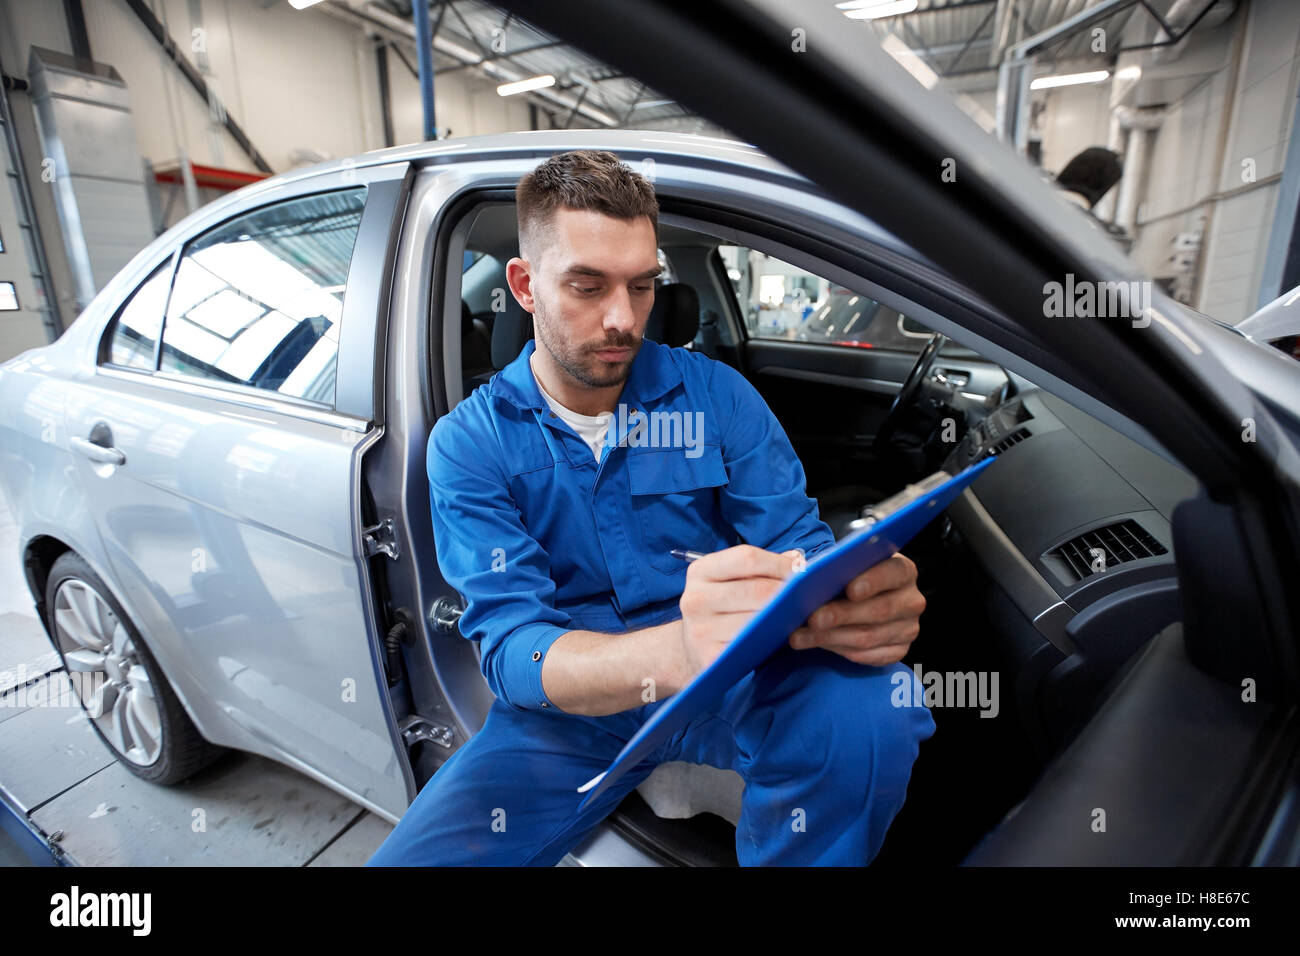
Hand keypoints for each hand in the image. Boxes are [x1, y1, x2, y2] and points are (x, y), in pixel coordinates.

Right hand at [676, 545, 801, 684]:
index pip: (747, 558)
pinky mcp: (711, 657)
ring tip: (803, 614)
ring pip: (758, 619)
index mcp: (701, 571)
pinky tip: (784, 635)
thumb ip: (763, 568)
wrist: (692, 650)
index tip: (803, 572)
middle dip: (789, 592)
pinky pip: (753, 645)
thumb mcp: (732, 581)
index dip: (780, 563)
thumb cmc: (722, 610)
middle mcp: (695, 598)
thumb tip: (798, 561)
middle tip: (811, 596)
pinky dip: (774, 640)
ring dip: (786, 617)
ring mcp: (701, 630)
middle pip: (757, 589)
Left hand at [788, 552, 923, 665]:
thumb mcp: (843, 564)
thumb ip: (830, 564)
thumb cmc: (847, 577)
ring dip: (831, 637)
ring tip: (800, 635)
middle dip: (842, 615)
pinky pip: (868, 656)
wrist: (858, 602)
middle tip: (813, 618)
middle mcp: (911, 600)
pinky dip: (839, 651)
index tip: (849, 589)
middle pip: (880, 610)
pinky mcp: (898, 650)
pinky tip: (815, 644)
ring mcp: (908, 628)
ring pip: (869, 637)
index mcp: (903, 570)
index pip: (894, 572)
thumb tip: (801, 570)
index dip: (873, 580)